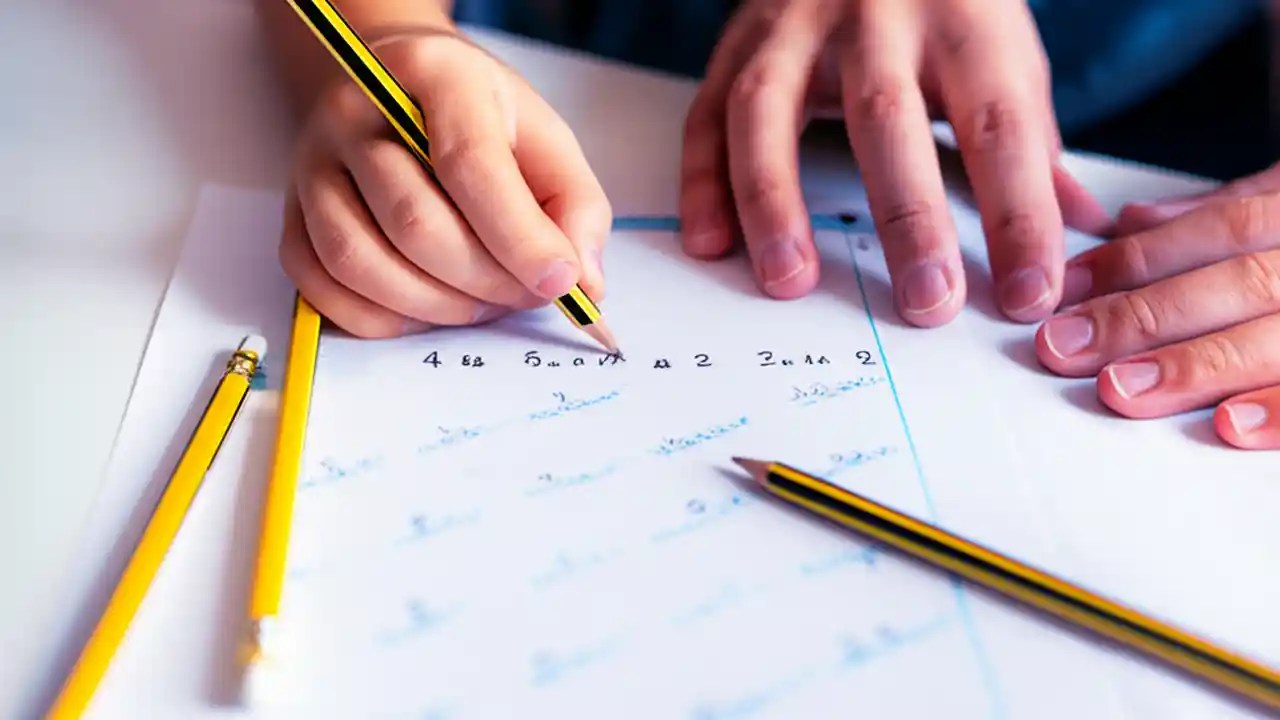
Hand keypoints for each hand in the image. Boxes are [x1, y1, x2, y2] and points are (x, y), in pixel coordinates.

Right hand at [278, 28, 609, 337]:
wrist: (398, 88)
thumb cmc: (481, 118)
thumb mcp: (545, 138)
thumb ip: (575, 207)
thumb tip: (580, 284)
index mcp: (434, 75)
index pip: (470, 166)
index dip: (520, 237)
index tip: (560, 284)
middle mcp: (355, 113)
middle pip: (415, 223)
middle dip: (485, 280)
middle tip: (525, 294)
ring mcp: (313, 164)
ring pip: (361, 261)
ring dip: (436, 307)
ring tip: (483, 303)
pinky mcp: (292, 213)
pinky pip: (322, 287)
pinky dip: (383, 319)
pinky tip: (428, 310)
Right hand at [679, 0, 1110, 326]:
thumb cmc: (944, 1)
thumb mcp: (1001, 51)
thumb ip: (1032, 143)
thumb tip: (1086, 229)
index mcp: (964, 20)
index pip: (1000, 126)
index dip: (1019, 214)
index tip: (1028, 295)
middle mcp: (877, 15)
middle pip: (887, 118)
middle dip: (909, 218)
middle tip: (926, 304)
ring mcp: (795, 26)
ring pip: (771, 110)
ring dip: (775, 201)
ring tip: (789, 282)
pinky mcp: (737, 43)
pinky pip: (708, 113)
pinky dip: (702, 181)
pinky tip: (712, 243)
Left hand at [1035, 163, 1279, 449]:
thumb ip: (1225, 215)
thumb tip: (1131, 220)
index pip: (1223, 228)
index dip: (1140, 258)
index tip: (1064, 287)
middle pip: (1240, 283)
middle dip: (1144, 315)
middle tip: (1063, 346)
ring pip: (1275, 337)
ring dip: (1194, 364)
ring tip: (1118, 388)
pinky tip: (1228, 427)